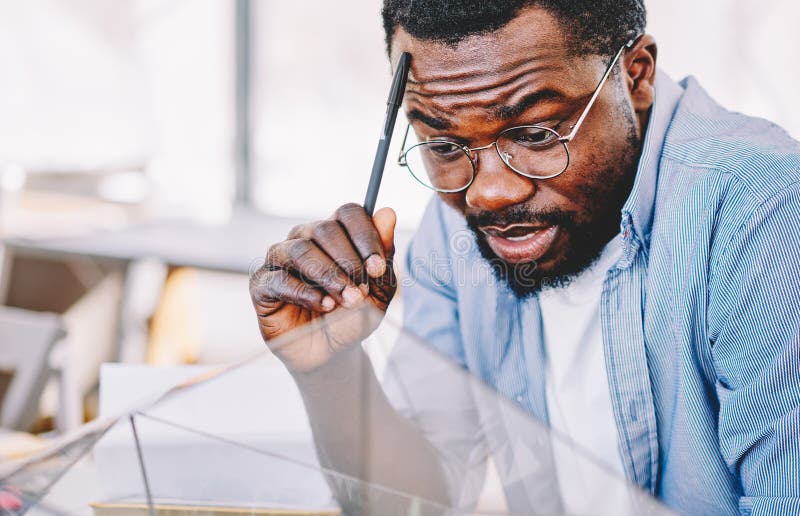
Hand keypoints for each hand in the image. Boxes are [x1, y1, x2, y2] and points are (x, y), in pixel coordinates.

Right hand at [250, 203, 396, 371]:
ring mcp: (279, 260)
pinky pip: (279, 279)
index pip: (348, 213)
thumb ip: (383, 255)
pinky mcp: (262, 285)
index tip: (377, 268)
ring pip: (301, 249)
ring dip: (329, 276)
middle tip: (361, 291)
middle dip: (349, 262)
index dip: (366, 237)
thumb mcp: (379, 291)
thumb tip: (388, 213)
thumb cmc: (353, 317)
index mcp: (335, 234)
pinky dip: (306, 293)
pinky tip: (324, 306)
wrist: (331, 354)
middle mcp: (304, 239)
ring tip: (346, 300)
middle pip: (325, 229)